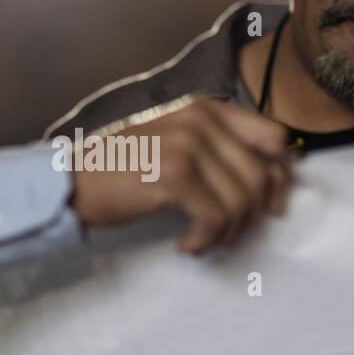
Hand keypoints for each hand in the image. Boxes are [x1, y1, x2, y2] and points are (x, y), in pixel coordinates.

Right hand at [69, 95, 291, 253]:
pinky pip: (216, 217)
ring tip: (204, 241)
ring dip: (228, 232)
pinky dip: (206, 240)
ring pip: (241, 200)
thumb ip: (218, 151)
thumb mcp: (176, 144)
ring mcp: (188, 146)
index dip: (280, 176)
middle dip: (252, 214)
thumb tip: (268, 182)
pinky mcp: (175, 176)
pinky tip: (187, 246)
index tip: (272, 205)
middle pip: (261, 174)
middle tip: (229, 234)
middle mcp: (200, 120)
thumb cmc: (123, 169)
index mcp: (205, 108)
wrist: (72, 182)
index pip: (273, 136)